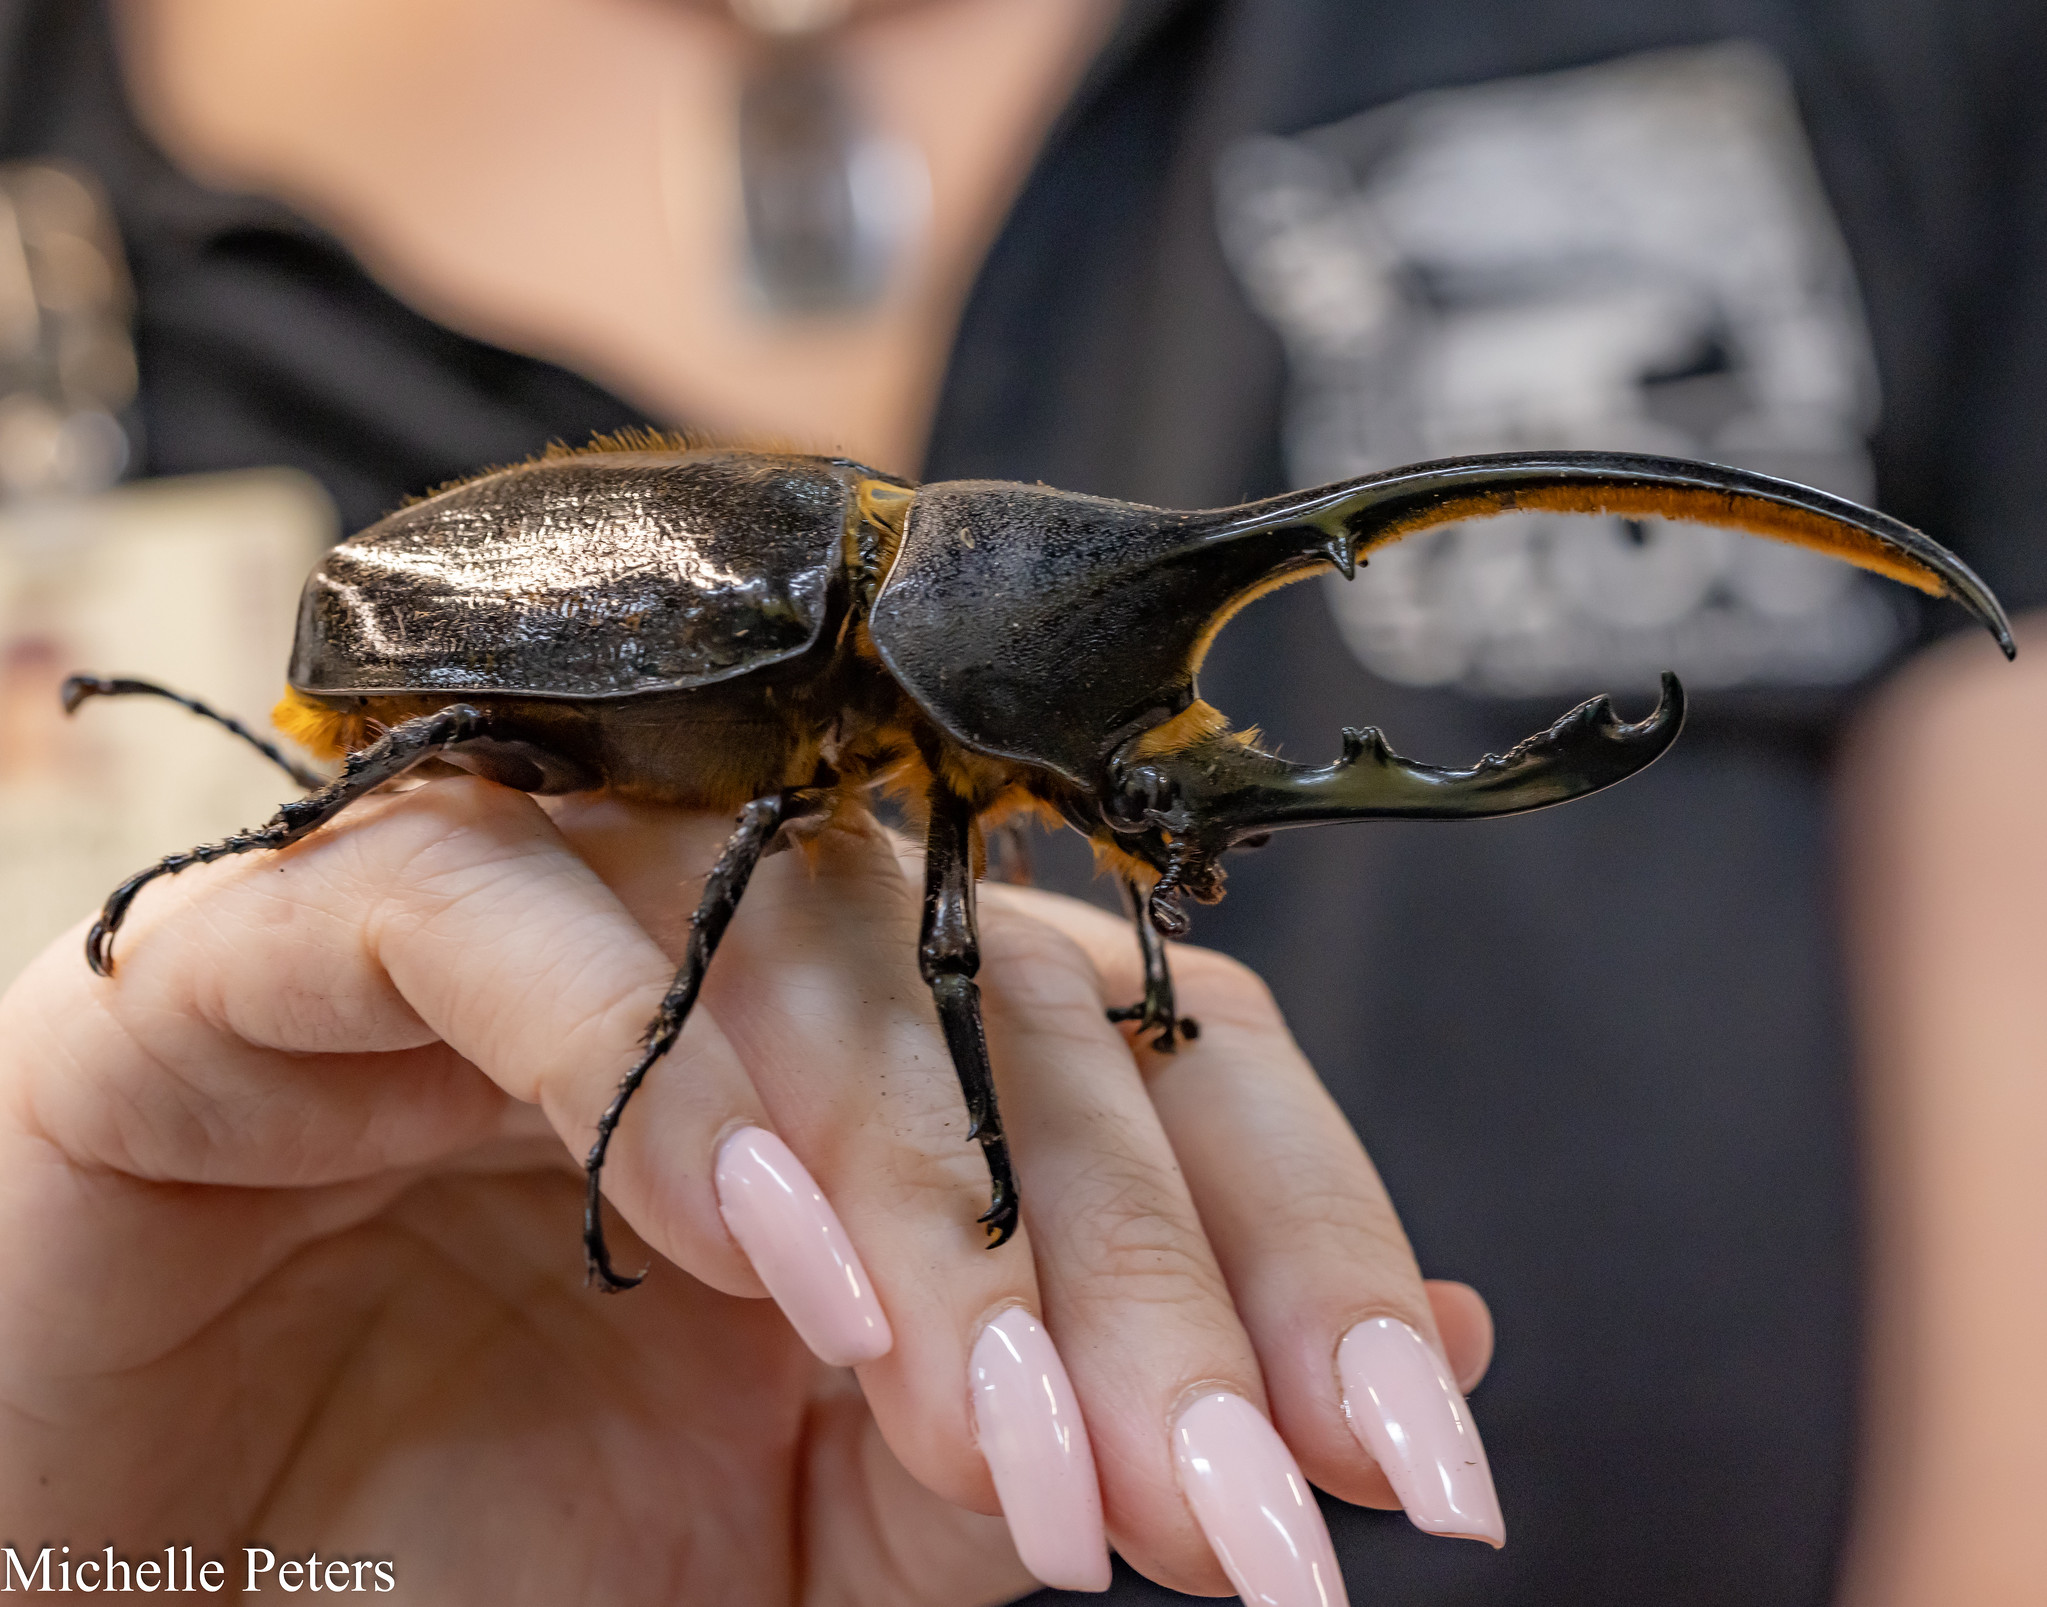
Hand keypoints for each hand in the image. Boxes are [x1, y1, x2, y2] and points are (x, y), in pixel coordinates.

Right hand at [0, 777, 1498, 1604]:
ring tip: (985, 1431)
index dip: (1298, 1242)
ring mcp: (534, 917)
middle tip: (1213, 1507)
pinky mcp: (300, 928)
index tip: (1402, 1466)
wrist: (135, 1562)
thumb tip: (1428, 1348)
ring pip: (794, 945)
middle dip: (1135, 1266)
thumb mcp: (828, 1522)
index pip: (1151, 1068)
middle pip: (1012, 1004)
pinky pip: (493, 915)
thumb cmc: (470, 1540)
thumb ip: (1079, 1425)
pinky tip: (743, 1253)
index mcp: (872, 1067)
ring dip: (922, 1187)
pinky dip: (642, 1068)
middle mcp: (733, 958)